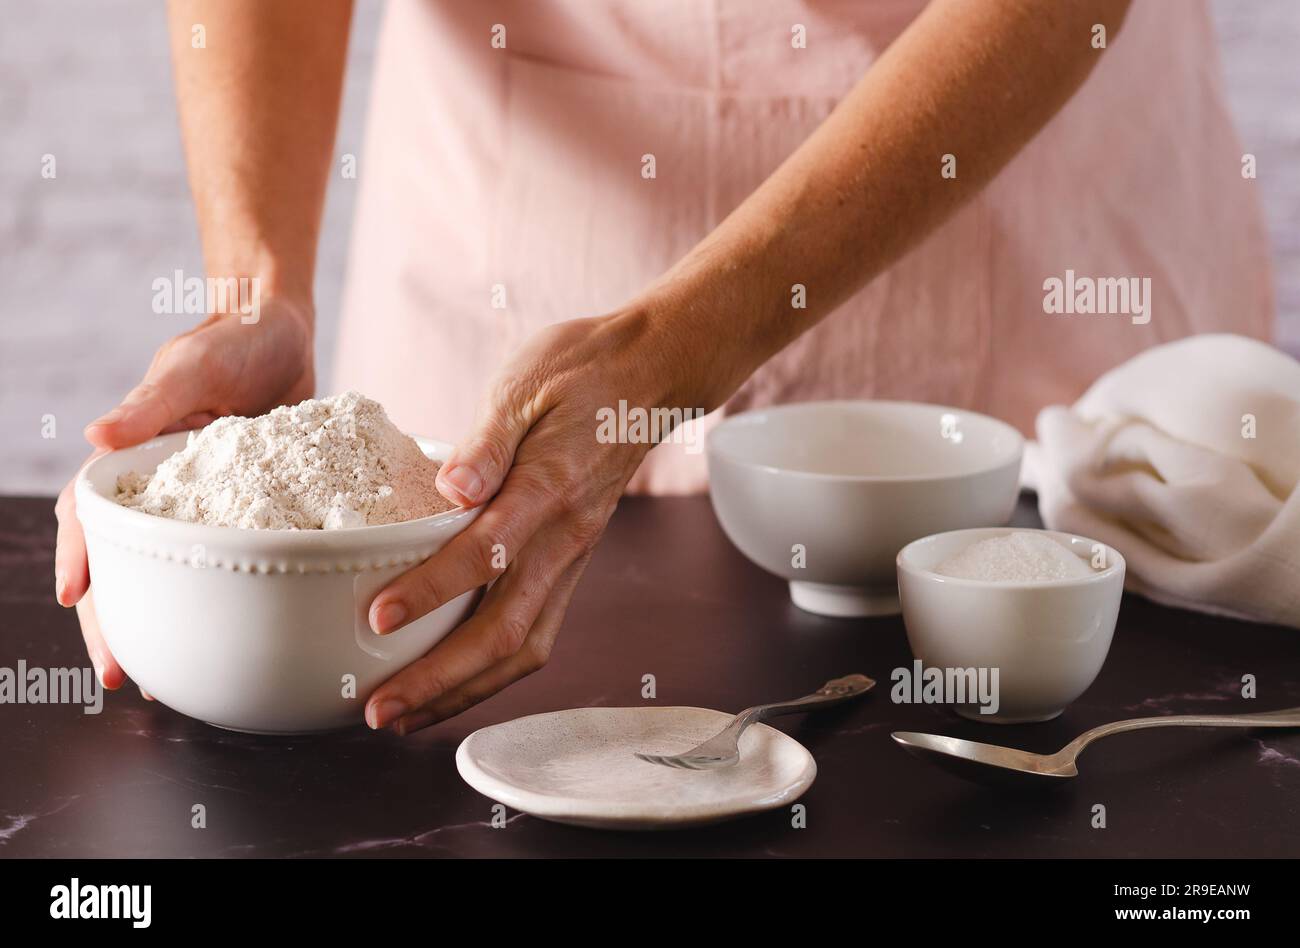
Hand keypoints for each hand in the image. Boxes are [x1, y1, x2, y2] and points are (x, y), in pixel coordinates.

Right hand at [54, 298, 315, 688]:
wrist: (279, 331)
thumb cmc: (228, 341)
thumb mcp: (190, 368)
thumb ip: (149, 401)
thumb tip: (94, 431)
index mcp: (130, 461)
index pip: (92, 518)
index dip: (83, 561)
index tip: (76, 602)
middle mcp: (160, 491)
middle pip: (126, 562)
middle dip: (115, 619)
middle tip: (122, 675)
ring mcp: (202, 503)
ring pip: (170, 570)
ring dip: (162, 619)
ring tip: (163, 678)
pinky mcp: (247, 506)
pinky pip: (226, 558)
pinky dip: (219, 595)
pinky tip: (230, 633)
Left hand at [364, 309, 694, 732]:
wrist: (651, 374)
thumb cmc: (582, 371)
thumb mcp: (525, 384)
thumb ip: (488, 442)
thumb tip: (451, 487)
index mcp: (549, 488)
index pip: (486, 553)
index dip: (431, 592)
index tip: (378, 619)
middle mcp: (566, 537)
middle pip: (505, 632)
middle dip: (440, 680)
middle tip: (378, 710)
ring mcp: (574, 556)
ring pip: (525, 648)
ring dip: (464, 691)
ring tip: (405, 716)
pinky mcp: (572, 563)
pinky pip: (536, 634)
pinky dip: (491, 672)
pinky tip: (452, 683)